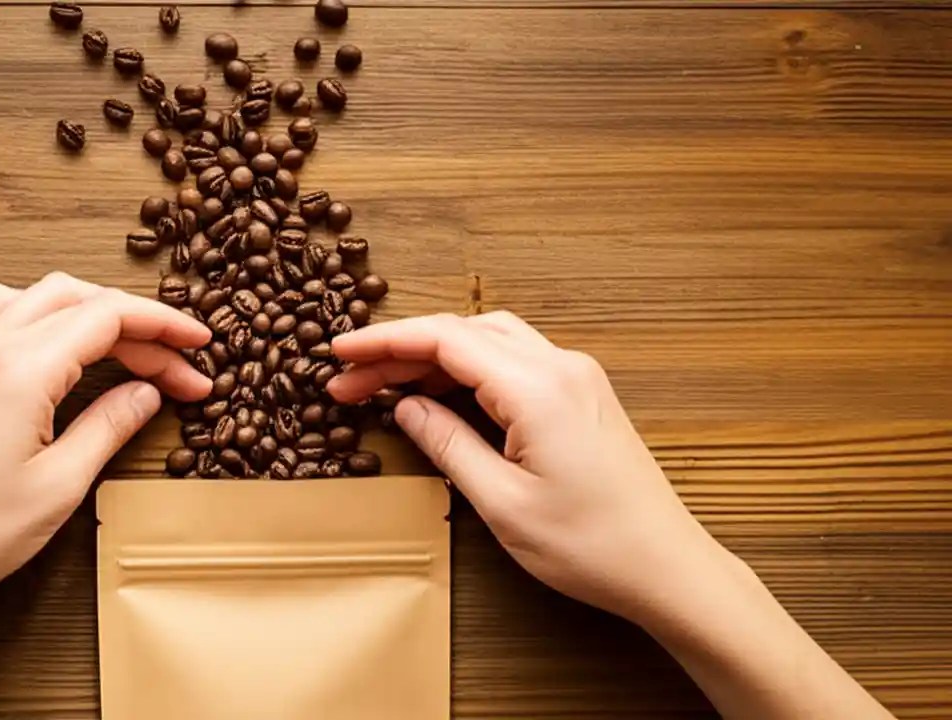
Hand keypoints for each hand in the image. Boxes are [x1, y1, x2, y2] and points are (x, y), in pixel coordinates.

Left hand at [0, 273, 211, 626]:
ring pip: (41, 294)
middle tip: (177, 363)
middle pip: (81, 299)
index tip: (201, 347)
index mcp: (20, 371)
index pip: (109, 317)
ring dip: (92, 309)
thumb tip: (149, 393)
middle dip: (138, 323)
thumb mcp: (60, 486)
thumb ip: (110, 427)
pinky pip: (2, 310)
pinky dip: (45, 313)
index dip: (164, 327)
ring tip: (129, 347)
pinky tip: (63, 344)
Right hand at [328, 312, 721, 626]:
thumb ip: (447, 444)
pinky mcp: (582, 395)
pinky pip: (514, 362)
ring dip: (434, 356)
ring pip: (489, 341)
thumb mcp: (501, 503)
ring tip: (384, 385)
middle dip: (401, 349)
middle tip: (350, 379)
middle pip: (464, 332)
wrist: (667, 567)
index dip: (384, 342)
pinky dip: (469, 369)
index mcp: (538, 389)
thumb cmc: (592, 546)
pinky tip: (439, 394)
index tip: (339, 352)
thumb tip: (406, 407)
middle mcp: (560, 367)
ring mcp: (576, 377)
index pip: (445, 339)